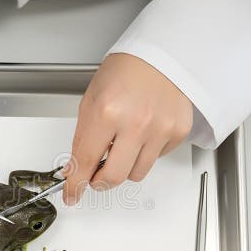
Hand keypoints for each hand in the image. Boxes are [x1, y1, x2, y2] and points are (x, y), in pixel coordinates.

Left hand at [62, 53, 192, 204]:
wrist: (160, 55)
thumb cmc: (124, 72)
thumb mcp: (91, 101)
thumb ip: (83, 139)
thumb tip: (76, 170)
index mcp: (106, 112)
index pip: (85, 162)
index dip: (75, 184)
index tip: (72, 194)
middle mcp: (135, 124)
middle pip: (113, 177)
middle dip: (99, 181)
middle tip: (95, 175)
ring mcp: (160, 129)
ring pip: (136, 174)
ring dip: (124, 167)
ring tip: (122, 146)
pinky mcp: (178, 132)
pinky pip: (156, 159)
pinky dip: (146, 153)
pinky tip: (143, 132)